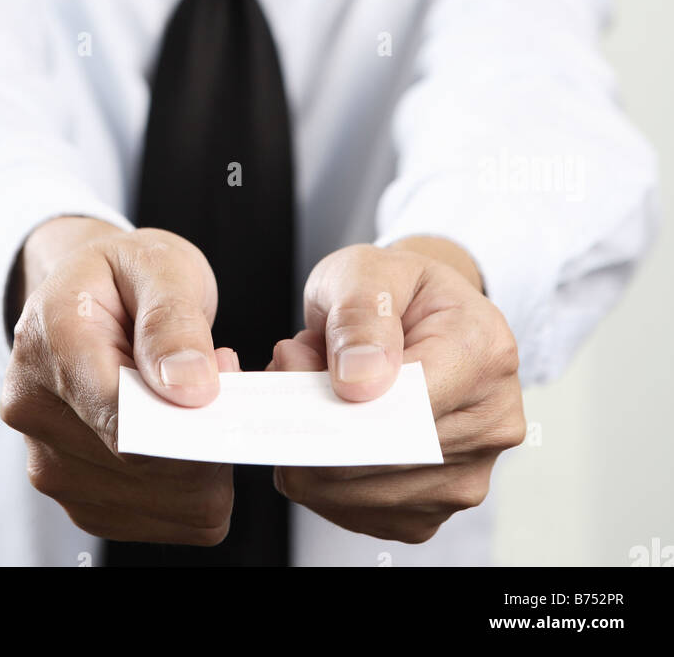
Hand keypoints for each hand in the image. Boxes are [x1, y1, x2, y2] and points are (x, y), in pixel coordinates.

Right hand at [0, 216, 238, 545]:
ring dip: (201, 460)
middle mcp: (32, 410)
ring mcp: (49, 461)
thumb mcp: (158, 265)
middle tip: (216, 372)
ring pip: (160, 502)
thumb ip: (173, 322)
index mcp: (48, 341)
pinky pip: (162, 520)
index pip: (120, 416)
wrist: (90, 291)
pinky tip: (184, 431)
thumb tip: (191, 390)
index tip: (225, 379)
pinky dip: (192, 485)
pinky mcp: (78, 496)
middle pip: (142, 466)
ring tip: (195, 396)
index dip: (187, 413)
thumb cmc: (124, 274)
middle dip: (201, 429)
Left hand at [269, 237, 525, 542]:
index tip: (291, 365)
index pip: (408, 403)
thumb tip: (358, 383)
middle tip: (289, 364)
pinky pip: (355, 512)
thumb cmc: (396, 291)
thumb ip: (361, 313)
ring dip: (312, 447)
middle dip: (314, 417)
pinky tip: (326, 426)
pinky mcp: (432, 509)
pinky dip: (319, 476)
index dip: (337, 396)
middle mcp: (492, 423)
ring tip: (312, 386)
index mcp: (485, 352)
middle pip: (380, 455)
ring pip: (358, 493)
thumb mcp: (369, 269)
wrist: (418, 315)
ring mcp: (467, 475)